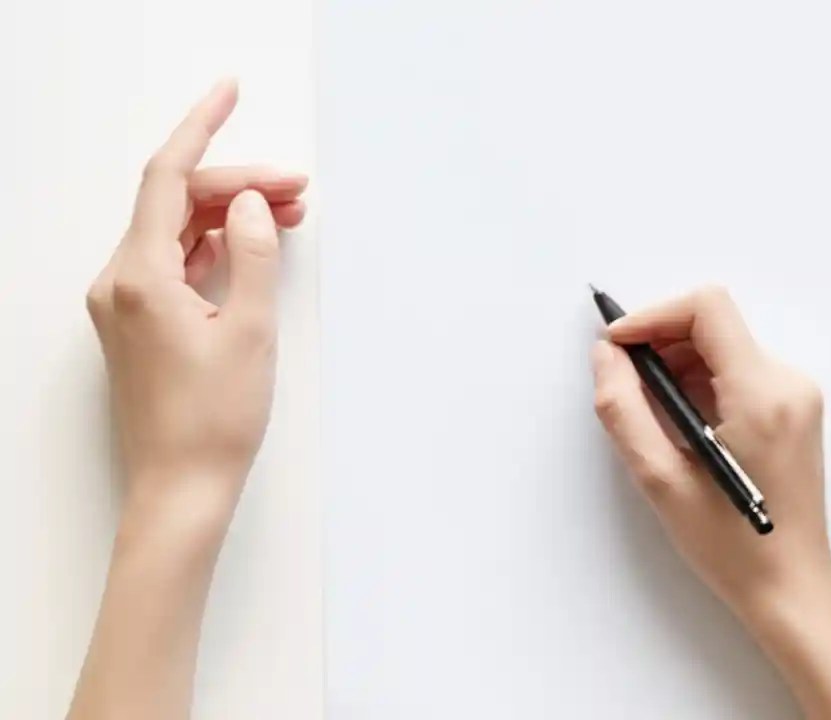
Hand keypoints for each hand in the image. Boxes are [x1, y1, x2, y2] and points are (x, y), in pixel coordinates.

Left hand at [85, 79, 306, 517]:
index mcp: (139, 277)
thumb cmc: (214, 421)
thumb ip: (254, 255)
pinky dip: (213, 247)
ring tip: (289, 212)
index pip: (167, 177)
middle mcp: (120, 283)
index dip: (203, 128)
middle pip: (175, 203)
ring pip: (176, 232)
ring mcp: (125, 305)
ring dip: (228, 214)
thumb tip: (248, 204)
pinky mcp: (139, 325)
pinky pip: (173, 263)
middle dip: (235, 184)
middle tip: (298, 188)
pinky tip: (251, 245)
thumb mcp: (251, 331)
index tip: (229, 92)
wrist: (179, 491)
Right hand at [591, 287, 830, 718]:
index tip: (617, 347)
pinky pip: (739, 372)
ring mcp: (797, 395)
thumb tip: (606, 356)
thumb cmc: (729, 545)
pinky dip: (702, 383)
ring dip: (679, 366)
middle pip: (715, 325)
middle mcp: (788, 382)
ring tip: (652, 415)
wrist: (790, 586)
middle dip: (661, 343)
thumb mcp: (660, 478)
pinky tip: (683, 426)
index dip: (654, 316)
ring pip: (724, 348)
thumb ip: (624, 408)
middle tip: (625, 384)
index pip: (708, 308)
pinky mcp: (795, 410)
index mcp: (761, 393)